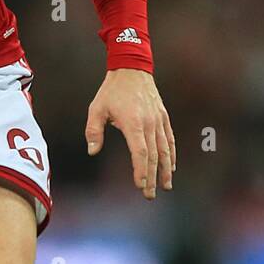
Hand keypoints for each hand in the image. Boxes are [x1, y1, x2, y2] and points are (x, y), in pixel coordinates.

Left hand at [86, 68, 175, 199]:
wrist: (132, 69)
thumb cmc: (111, 91)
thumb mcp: (96, 108)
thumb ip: (93, 131)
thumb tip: (92, 151)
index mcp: (133, 123)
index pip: (140, 152)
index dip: (141, 171)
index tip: (140, 186)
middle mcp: (149, 124)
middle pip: (153, 156)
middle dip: (152, 177)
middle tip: (149, 195)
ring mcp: (158, 120)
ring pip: (164, 150)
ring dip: (165, 170)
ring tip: (165, 186)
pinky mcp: (163, 117)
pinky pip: (169, 139)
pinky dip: (171, 154)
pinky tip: (171, 167)